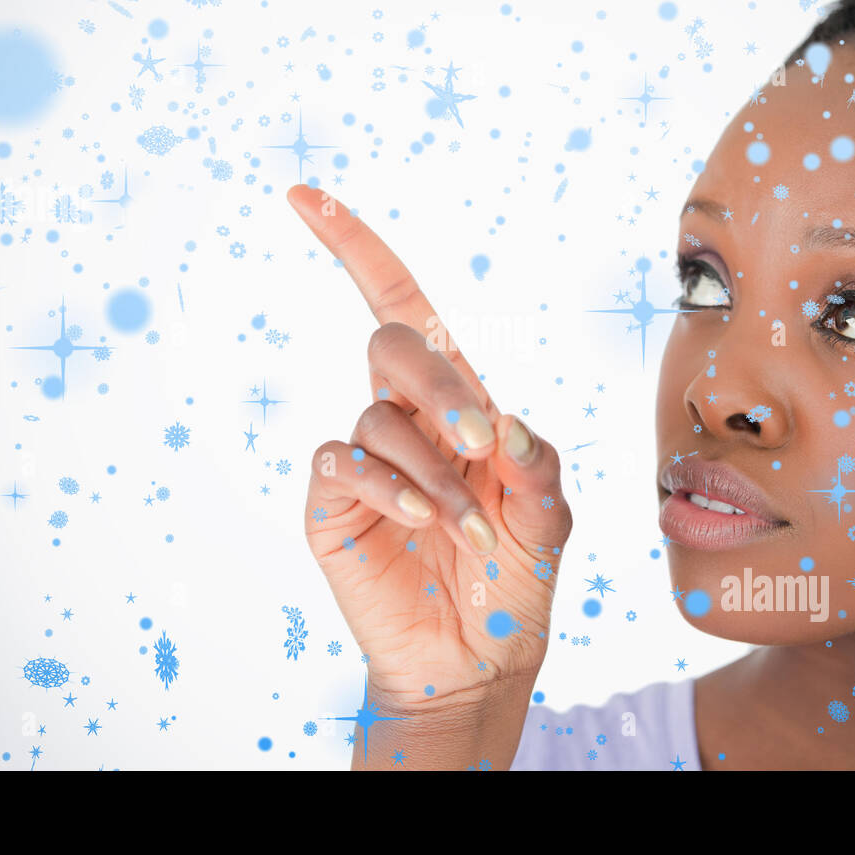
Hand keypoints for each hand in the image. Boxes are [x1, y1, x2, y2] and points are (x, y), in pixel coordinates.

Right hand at [287, 184, 570, 767]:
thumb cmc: (514, 579)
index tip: (305, 195)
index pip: (403, 307)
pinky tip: (419, 522)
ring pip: (380, 420)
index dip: (357, 248)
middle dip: (440, 383)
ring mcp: (365, 459)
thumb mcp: (549, 516)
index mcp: (458, 404)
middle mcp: (406, 418)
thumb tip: (501, 424)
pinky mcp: (332, 503)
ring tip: (472, 533)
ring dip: (435, 476)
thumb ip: (536, 464)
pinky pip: (342, 463)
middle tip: (483, 445)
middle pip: (394, 344)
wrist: (478, 659)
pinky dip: (387, 487)